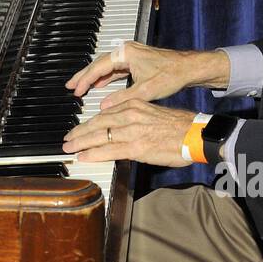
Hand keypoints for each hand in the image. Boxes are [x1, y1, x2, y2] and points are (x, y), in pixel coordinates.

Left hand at [63, 101, 197, 168]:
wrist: (195, 135)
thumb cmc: (181, 127)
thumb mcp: (154, 114)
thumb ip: (137, 119)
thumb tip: (124, 130)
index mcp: (135, 105)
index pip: (105, 113)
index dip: (89, 122)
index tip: (80, 128)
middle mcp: (131, 114)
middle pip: (97, 123)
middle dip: (79, 132)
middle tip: (67, 139)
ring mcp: (132, 130)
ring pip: (99, 135)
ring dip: (80, 143)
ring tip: (69, 148)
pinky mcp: (136, 147)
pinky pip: (108, 149)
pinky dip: (93, 153)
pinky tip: (83, 156)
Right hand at [65, 41, 195, 106]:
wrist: (189, 68)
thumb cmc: (172, 74)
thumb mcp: (145, 90)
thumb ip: (122, 98)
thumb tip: (104, 107)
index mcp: (126, 53)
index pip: (99, 66)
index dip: (85, 79)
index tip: (75, 89)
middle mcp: (127, 51)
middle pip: (99, 64)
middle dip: (84, 75)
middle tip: (70, 85)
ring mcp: (132, 55)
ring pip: (107, 66)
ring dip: (95, 77)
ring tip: (81, 87)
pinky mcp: (137, 61)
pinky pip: (116, 69)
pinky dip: (107, 77)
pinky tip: (101, 86)